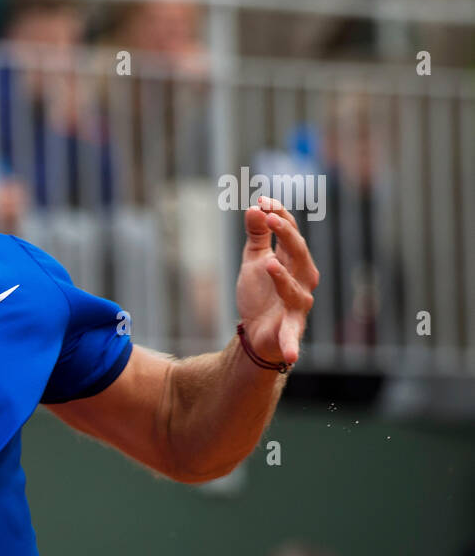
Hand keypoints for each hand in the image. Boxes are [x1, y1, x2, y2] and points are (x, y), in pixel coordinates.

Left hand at [237, 196, 319, 366]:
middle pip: (298, 254)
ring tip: (268, 264)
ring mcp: (298, 304)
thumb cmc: (260, 293)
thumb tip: (254, 207)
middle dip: (285, 236)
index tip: (263, 200)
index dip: (279, 216)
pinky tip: (291, 355)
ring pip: (295, 288)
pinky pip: (292, 335)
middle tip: (269, 219)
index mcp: (293, 261)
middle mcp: (303, 280)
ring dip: (283, 277)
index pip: (291, 234)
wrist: (256, 332)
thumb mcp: (254, 260)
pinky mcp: (290, 329)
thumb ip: (256, 236)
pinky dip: (292, 344)